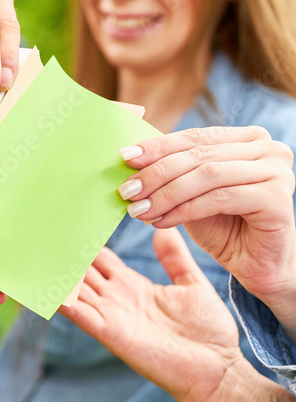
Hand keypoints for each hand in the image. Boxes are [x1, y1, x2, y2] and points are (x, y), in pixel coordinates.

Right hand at [60, 228, 244, 401]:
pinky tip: (51, 289)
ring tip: (37, 254)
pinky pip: (81, 315)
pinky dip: (65, 303)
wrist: (219, 369)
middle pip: (81, 271)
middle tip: (44, 232)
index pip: (100, 259)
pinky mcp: (111, 333)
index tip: (71, 221)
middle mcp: (116, 299)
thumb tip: (164, 230)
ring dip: (58, 275)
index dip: (86, 242)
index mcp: (132, 285)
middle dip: (64, 254)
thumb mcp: (192, 285)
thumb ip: (175, 259)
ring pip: (76, 290)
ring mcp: (112, 316)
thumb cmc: (209, 331)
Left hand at [119, 127, 295, 307]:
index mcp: (248, 138)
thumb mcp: (191, 192)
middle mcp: (268, 149)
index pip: (194, 137)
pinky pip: (219, 198)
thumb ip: (172, 171)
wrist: (257, 264)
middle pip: (198, 155)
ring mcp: (277, 172)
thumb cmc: (224, 225)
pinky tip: (161, 222)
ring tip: (139, 210)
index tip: (124, 157)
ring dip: (166, 194)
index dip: (157, 147)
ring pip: (207, 175)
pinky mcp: (277, 199)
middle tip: (127, 190)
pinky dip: (184, 210)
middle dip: (156, 173)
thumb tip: (129, 157)